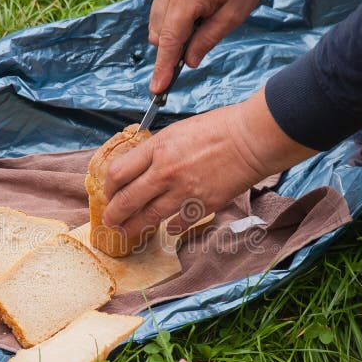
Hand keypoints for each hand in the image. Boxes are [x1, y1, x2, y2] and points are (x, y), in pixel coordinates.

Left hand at [102, 89, 316, 238]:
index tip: (109, 193)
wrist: (252, 139)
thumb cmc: (219, 128)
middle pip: (127, 200)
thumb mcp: (178, 131)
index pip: (119, 173)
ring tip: (126, 233)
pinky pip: (179, 224)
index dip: (109, 187)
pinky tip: (168, 229)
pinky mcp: (203, 205)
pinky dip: (171, 228)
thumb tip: (141, 167)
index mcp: (158, 148)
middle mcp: (166, 172)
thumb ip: (158, 151)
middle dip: (113, 214)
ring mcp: (184, 192)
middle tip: (110, 221)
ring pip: (149, 218)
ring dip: (134, 228)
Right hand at [149, 0, 275, 92]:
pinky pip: (160, 9)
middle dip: (171, 49)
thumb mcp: (233, 14)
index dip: (162, 68)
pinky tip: (194, 15)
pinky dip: (171, 20)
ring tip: (201, 25)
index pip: (169, 42)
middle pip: (158, 35)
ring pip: (156, 23)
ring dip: (171, 34)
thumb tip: (189, 62)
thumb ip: (208, 40)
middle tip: (196, 48)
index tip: (157, 88)